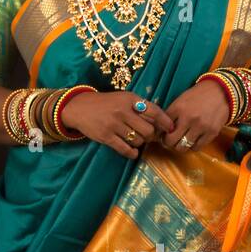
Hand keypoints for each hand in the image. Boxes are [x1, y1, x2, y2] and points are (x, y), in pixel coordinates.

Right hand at [58, 89, 174, 158]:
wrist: (80, 107)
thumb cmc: (106, 104)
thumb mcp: (123, 98)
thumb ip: (140, 107)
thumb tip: (160, 122)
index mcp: (130, 99)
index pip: (154, 111)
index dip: (165, 121)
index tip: (171, 128)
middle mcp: (123, 111)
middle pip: (148, 130)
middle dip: (151, 136)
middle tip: (148, 136)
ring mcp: (114, 124)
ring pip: (138, 140)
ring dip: (140, 143)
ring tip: (134, 139)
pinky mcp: (106, 137)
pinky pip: (125, 149)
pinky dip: (132, 153)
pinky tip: (132, 151)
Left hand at [159, 78, 230, 150]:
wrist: (221, 92)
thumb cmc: (198, 96)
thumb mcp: (182, 100)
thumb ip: (172, 114)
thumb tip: (161, 130)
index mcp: (178, 107)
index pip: (162, 127)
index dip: (160, 132)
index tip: (163, 134)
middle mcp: (189, 118)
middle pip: (171, 141)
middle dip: (168, 143)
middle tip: (171, 140)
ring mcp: (201, 126)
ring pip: (183, 147)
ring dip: (181, 146)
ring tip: (183, 140)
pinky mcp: (212, 133)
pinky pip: (197, 147)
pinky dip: (193, 146)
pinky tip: (194, 140)